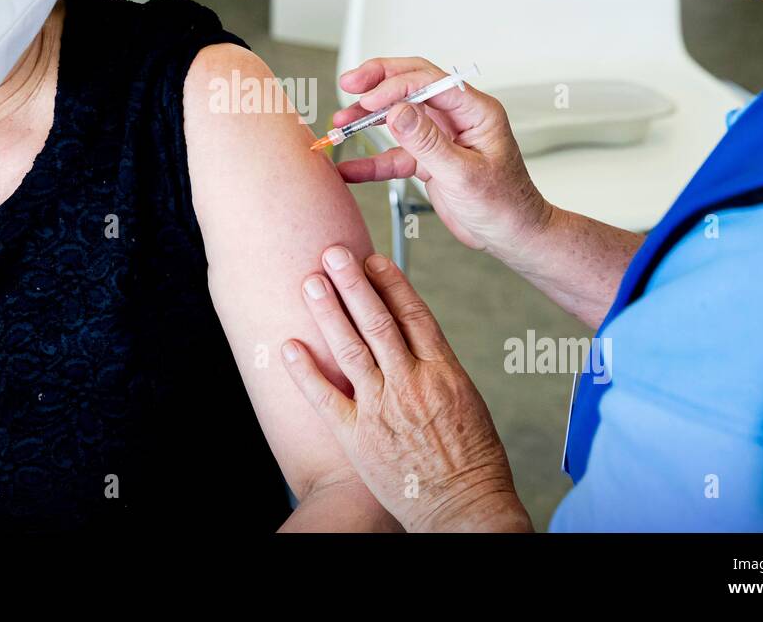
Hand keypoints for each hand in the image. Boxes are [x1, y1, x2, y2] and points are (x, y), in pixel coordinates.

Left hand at [281, 246, 532, 532]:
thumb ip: (436, 368)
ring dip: (328, 311)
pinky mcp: (358, 435)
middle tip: (333, 253)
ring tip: (311, 282)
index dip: (390, 282)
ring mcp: (381, 408)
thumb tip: (414, 340)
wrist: (465, 509)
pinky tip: (289, 346)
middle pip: (377, 320)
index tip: (373, 260)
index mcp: (443, 372)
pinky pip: (324, 396)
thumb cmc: (473, 461)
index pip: (412, 313)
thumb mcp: (467, 401)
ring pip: (350, 347)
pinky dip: (304, 370)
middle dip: (352, 282)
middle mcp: (410, 383)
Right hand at [333, 58, 550, 264]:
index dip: (395, 85)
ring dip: (368, 119)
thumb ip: (428, 142)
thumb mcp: (463, 174)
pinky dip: (372, 160)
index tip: (368, 99)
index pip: (430, 82)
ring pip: (399, 117)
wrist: (513, 236)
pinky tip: (351, 168)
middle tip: (348, 84)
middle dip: (377, 83)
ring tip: (340, 122)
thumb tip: (397, 111)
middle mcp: (457, 118)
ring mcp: (442, 137)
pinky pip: (396, 153)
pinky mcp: (430, 160)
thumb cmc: (505, 205)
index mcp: (475, 111)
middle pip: (411, 86)